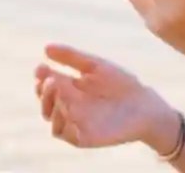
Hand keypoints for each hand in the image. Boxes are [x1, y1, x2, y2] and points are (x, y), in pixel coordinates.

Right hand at [34, 44, 174, 150]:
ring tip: (59, 89)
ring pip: (51, 118)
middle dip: (44, 91)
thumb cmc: (122, 84)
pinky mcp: (82, 137)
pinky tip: (67, 109)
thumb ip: (72, 57)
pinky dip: (61, 122)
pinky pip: (64, 133)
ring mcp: (75, 123)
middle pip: (46, 102)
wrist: (144, 105)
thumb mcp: (96, 66)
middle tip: (49, 79)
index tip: (41, 67)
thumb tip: (46, 48)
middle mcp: (69, 106)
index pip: (48, 84)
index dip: (42, 77)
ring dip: (51, 104)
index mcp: (71, 88)